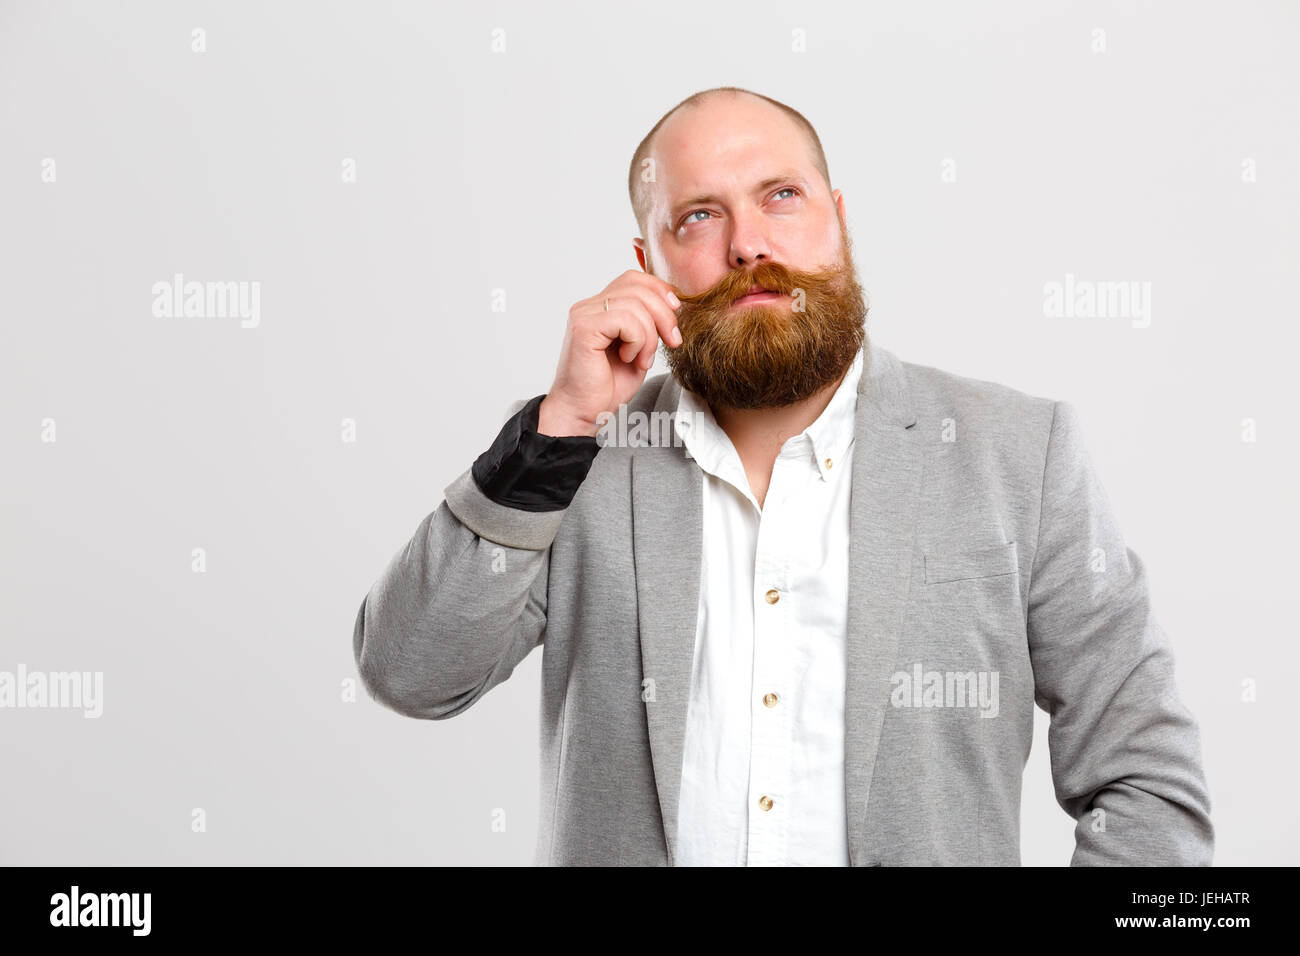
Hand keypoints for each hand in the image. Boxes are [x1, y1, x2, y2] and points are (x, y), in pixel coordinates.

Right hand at [538, 270, 682, 436]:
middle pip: (637, 286)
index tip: (674, 320)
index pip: (634, 278)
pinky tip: (630, 358)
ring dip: (650, 335)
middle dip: (664, 314)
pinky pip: (624, 319)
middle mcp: (589, 306)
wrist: (583, 413)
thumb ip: (648, 323)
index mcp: (600, 307)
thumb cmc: (608, 386)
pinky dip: (638, 340)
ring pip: (635, 303)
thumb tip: (673, 303)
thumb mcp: (639, 348)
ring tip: (643, 359)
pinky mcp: (583, 328)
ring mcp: (584, 314)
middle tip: (672, 341)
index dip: (660, 292)